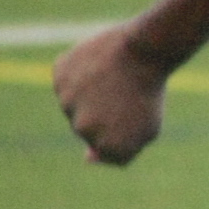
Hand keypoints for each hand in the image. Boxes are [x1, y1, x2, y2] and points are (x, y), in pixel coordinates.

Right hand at [54, 23, 172, 165]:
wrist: (144, 50)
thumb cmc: (148, 91)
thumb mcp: (147, 129)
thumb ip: (118, 152)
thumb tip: (87, 159)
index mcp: (107, 145)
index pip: (101, 150)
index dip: (118, 130)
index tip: (131, 114)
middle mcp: (82, 128)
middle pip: (85, 127)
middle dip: (102, 113)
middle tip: (123, 94)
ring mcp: (67, 101)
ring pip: (73, 104)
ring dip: (88, 94)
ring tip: (111, 79)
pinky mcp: (59, 75)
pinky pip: (65, 81)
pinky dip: (77, 74)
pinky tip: (97, 65)